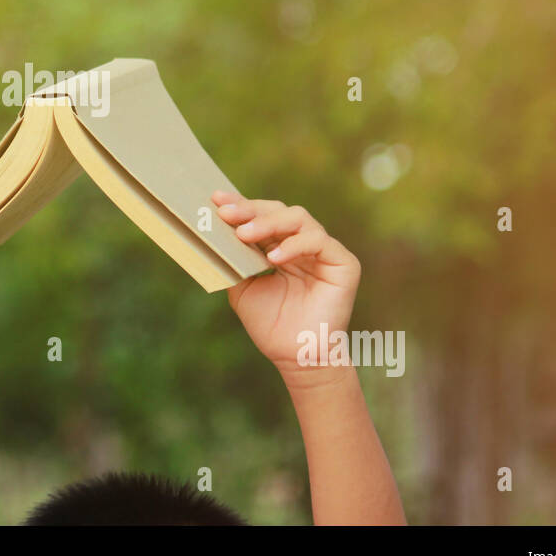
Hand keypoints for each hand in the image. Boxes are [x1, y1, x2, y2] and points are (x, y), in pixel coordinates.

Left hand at [213, 192, 360, 383]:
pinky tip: (274, 257)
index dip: (241, 205)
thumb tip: (212, 232)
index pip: (262, 217)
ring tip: (245, 234)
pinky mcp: (344, 263)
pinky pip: (319, 241)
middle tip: (227, 214)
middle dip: (250, 210)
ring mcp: (324, 251)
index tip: (216, 200)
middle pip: (279, 211)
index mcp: (281, 246)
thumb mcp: (242, 287)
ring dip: (269, 222)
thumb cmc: (270, 324)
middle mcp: (303, 243)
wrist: (295, 356)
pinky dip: (295, 245)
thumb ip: (234, 260)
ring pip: (299, 218)